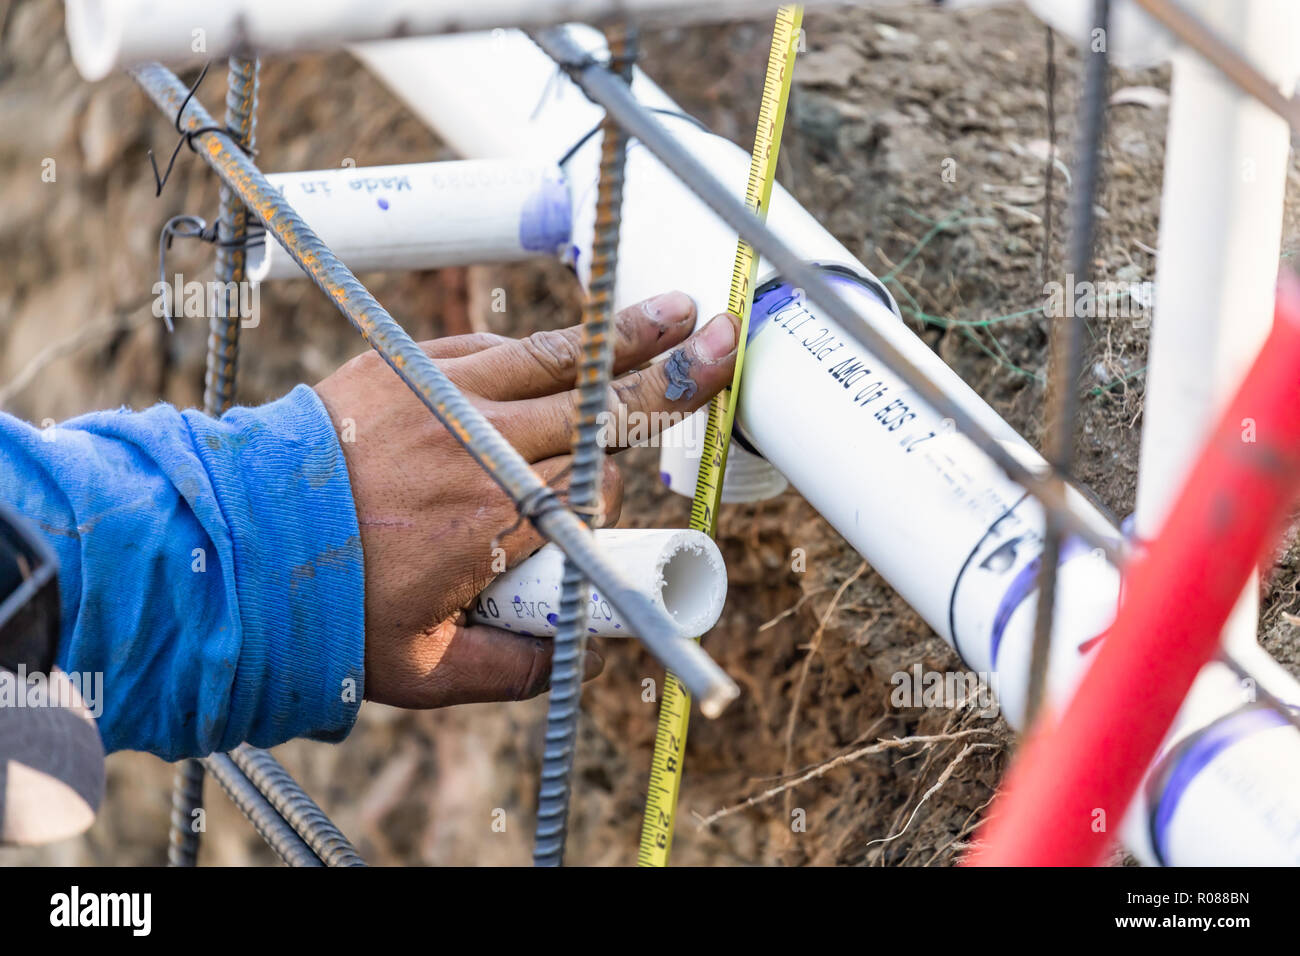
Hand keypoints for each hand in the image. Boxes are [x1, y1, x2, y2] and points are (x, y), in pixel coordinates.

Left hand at [314, 292, 739, 709]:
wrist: (231, 547)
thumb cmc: (329, 613)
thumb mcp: (427, 669)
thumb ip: (516, 668)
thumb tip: (579, 659)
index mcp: (505, 517)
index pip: (603, 474)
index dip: (637, 455)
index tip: (680, 422)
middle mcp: (487, 446)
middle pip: (600, 401)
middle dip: (671, 372)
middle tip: (726, 338)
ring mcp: (447, 396)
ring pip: (556, 358)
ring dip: (620, 335)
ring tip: (676, 311)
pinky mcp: (409, 366)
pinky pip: (489, 347)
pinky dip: (531, 349)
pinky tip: (566, 343)